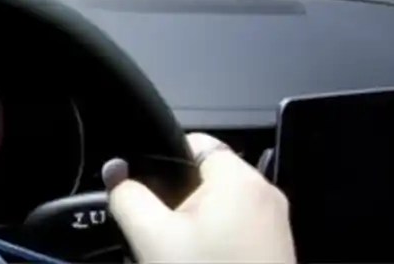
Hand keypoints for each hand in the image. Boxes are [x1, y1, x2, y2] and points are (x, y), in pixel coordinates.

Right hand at [104, 133, 294, 262]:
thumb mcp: (151, 237)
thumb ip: (127, 196)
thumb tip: (116, 173)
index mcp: (238, 178)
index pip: (193, 142)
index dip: (162, 161)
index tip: (145, 193)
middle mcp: (265, 193)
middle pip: (205, 176)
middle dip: (176, 198)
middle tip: (157, 231)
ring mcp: (275, 223)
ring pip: (220, 205)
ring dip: (194, 222)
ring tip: (177, 252)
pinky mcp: (277, 248)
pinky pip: (236, 226)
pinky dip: (215, 238)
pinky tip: (200, 263)